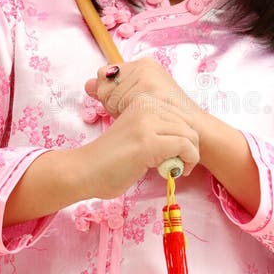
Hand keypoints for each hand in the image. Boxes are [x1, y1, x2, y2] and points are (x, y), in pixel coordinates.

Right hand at [83, 92, 199, 198]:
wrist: (84, 171)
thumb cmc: (109, 161)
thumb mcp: (136, 134)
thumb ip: (156, 130)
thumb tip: (185, 138)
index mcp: (142, 102)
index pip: (181, 114)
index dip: (184, 136)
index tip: (175, 154)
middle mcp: (145, 107)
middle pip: (188, 124)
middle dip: (190, 147)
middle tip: (178, 164)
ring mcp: (147, 123)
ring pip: (190, 134)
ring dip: (189, 156)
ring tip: (175, 169)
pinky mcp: (148, 142)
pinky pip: (185, 146)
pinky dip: (188, 161)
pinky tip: (174, 172)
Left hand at [85, 58, 200, 123]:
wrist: (194, 132)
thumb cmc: (166, 122)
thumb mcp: (138, 102)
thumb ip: (113, 92)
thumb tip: (88, 85)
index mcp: (143, 65)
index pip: (105, 74)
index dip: (109, 94)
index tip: (124, 107)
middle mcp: (143, 65)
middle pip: (104, 83)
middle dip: (112, 102)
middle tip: (134, 113)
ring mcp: (146, 74)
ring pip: (109, 94)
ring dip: (118, 110)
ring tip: (140, 118)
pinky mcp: (147, 86)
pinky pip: (117, 101)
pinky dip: (124, 113)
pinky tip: (140, 118)